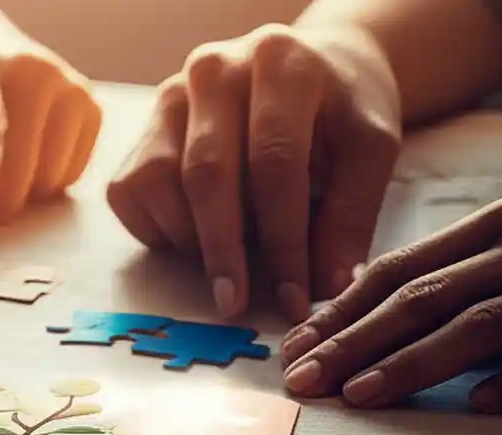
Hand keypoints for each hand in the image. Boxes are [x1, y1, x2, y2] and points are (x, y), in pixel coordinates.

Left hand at [0, 37, 100, 229]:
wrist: (1, 65)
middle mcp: (28, 66)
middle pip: (23, 150)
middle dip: (4, 197)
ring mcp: (66, 84)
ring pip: (51, 170)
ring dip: (28, 195)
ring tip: (10, 180)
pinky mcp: (92, 106)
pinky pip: (74, 172)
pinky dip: (52, 186)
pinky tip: (35, 167)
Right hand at [107, 24, 401, 320]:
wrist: (308, 69)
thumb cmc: (339, 112)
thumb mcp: (369, 149)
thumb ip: (351, 213)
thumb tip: (327, 286)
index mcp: (279, 63)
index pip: (274, 163)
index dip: (283, 240)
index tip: (294, 297)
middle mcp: (213, 69)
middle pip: (206, 173)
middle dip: (224, 251)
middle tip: (238, 304)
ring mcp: (169, 97)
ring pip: (160, 183)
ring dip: (193, 239)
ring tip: (231, 257)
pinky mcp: (140, 129)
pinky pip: (132, 192)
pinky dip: (161, 228)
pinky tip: (200, 233)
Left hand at [280, 192, 501, 411]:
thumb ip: (452, 268)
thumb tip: (357, 295)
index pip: (401, 270)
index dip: (341, 310)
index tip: (293, 347)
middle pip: (425, 298)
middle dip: (354, 342)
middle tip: (302, 381)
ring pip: (483, 325)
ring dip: (414, 362)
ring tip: (360, 395)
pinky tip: (478, 405)